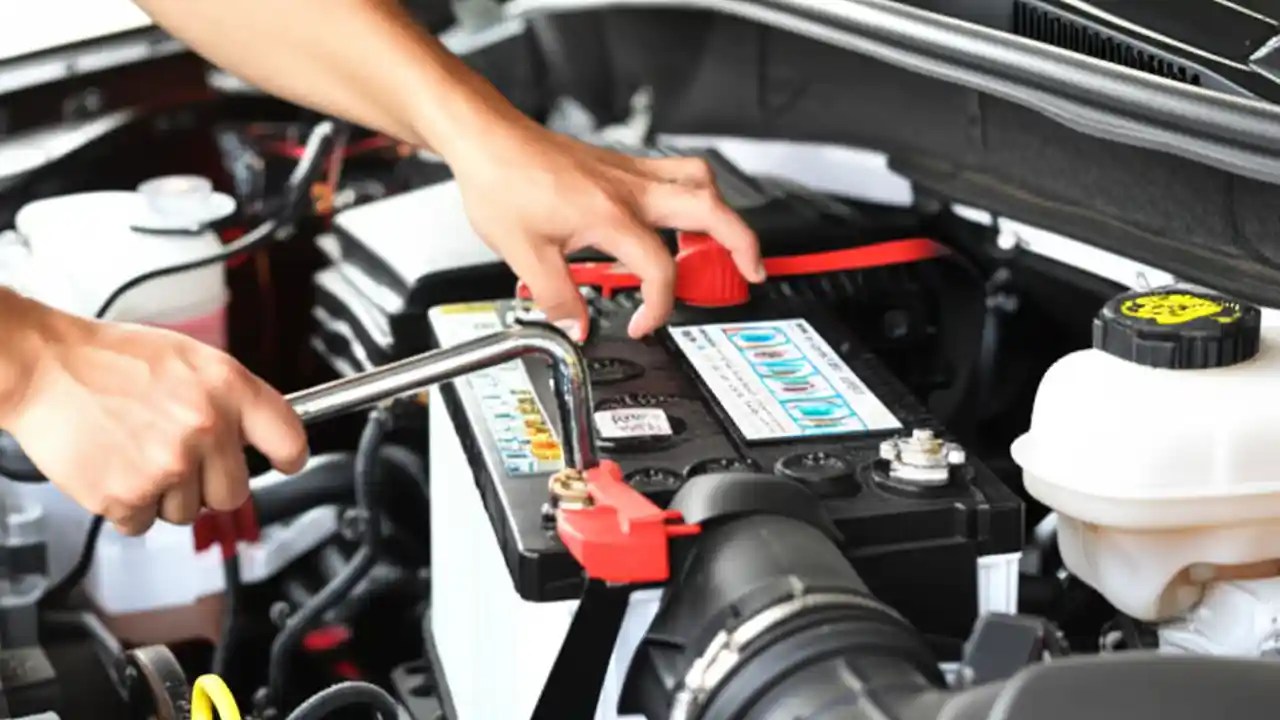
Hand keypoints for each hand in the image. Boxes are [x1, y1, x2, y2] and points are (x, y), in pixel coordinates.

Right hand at [0, 306, 307, 535]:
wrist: (46, 367)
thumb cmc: (115, 360)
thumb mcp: (193, 359)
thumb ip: (233, 398)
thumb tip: (264, 435)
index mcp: (227, 387)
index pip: (289, 439)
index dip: (289, 456)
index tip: (285, 462)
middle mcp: (204, 427)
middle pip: (235, 493)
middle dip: (209, 481)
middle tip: (179, 454)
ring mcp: (168, 465)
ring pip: (190, 512)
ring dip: (166, 493)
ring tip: (139, 451)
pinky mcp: (128, 495)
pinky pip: (145, 522)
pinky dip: (130, 504)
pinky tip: (117, 466)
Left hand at [448, 120, 764, 339]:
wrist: (487, 139)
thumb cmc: (502, 181)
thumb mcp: (522, 254)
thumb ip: (557, 299)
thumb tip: (577, 326)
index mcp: (611, 215)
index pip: (660, 269)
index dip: (659, 307)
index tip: (642, 324)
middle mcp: (630, 189)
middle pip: (711, 210)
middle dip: (742, 245)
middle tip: (752, 272)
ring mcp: (630, 172)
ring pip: (699, 182)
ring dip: (722, 213)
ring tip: (726, 244)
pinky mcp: (621, 165)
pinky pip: (674, 173)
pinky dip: (692, 195)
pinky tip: (679, 217)